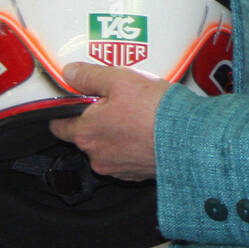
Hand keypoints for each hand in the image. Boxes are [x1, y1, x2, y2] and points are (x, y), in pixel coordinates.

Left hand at [48, 62, 167, 181]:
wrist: (189, 138)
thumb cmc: (155, 111)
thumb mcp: (120, 79)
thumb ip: (90, 75)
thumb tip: (70, 73)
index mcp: (86, 133)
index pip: (59, 125)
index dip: (66, 110)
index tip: (74, 100)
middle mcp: (97, 155)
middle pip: (86, 135)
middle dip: (98, 119)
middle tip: (119, 100)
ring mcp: (117, 168)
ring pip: (108, 146)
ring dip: (117, 133)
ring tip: (139, 113)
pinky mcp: (137, 174)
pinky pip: (127, 156)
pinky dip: (134, 144)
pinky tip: (149, 129)